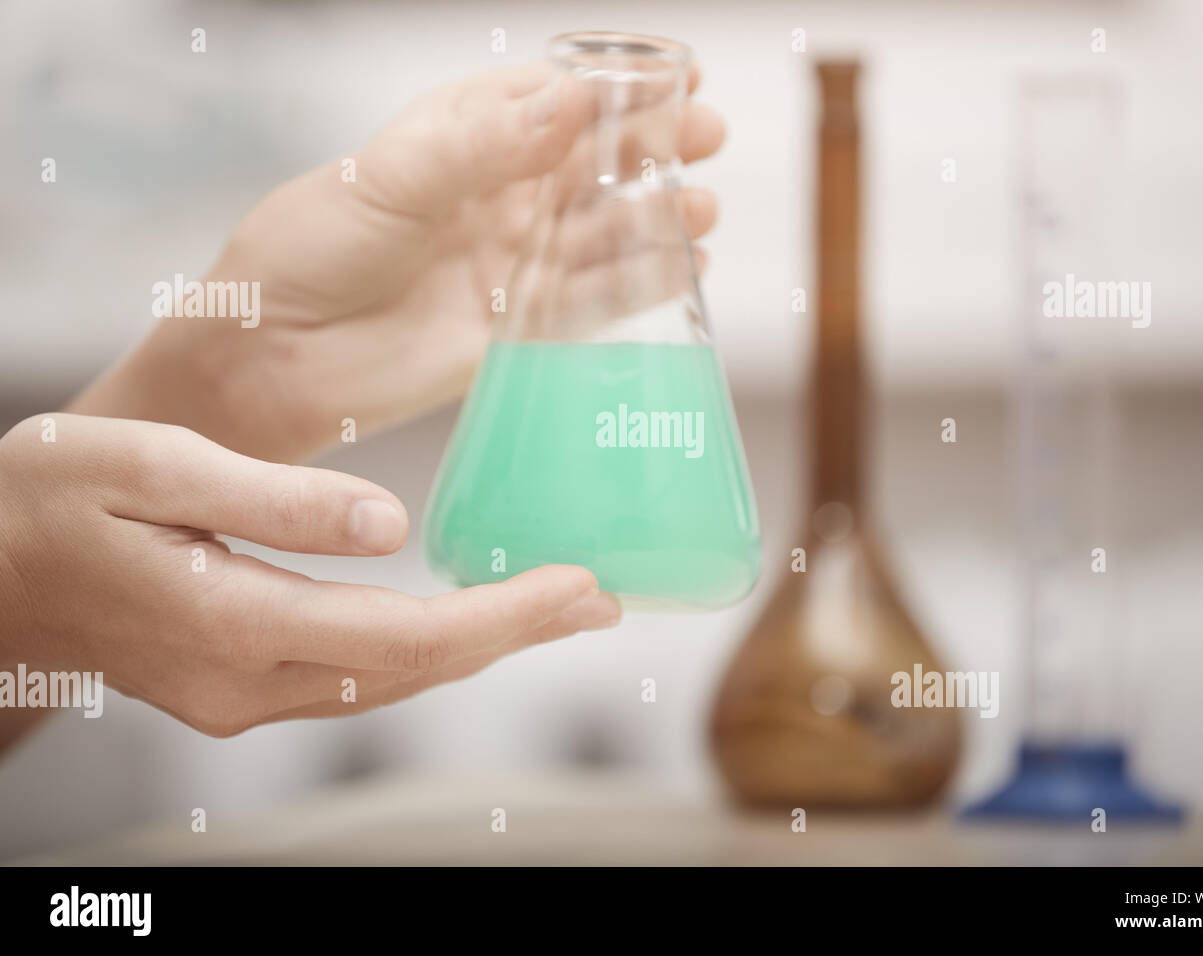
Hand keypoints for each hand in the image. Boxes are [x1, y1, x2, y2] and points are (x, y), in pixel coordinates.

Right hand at [0, 414, 619, 742]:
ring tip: (557, 604)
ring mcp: (243, 696)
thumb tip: (388, 523)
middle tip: (599, 598)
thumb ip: (269, 498)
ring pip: (390, 681)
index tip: (580, 587)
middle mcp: (248, 681)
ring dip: (479, 644)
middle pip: (414, 670)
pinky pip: (357, 676)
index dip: (501, 618)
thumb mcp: (147, 466)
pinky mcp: (240, 687)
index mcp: (230, 621)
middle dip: (514, 635)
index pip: (404, 636)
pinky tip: (467, 615)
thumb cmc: (47, 502)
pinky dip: (426, 646)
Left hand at [70, 64, 725, 461]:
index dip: (614, 85)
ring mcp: (512, 264)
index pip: (551, 98)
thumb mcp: (388, 179)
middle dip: (652, 146)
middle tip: (707, 133)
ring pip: (602, 232)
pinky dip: (641, 286)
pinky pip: (593, 303)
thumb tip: (572, 99)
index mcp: (459, 139)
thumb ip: (480, 145)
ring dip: (656, 218)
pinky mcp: (520, 329)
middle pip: (592, 164)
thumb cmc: (307, 252)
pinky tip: (685, 270)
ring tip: (704, 207)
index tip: (674, 70)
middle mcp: (494, 197)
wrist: (272, 360)